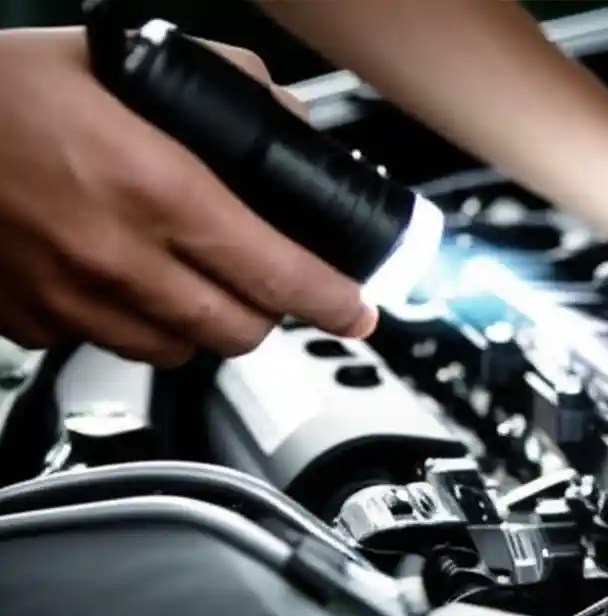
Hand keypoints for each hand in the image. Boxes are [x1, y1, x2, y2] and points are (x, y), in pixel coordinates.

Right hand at [0, 28, 376, 366]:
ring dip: (209, 327)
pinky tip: (136, 285)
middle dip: (275, 314)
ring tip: (207, 285)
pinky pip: (112, 348)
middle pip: (239, 329)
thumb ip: (225, 88)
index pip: (276, 271)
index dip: (333, 301)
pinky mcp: (33, 324)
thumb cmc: (2, 91)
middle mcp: (116, 256)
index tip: (360, 311)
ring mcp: (70, 299)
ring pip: (180, 352)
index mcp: (154, 187)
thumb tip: (289, 127)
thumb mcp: (124, 61)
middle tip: (282, 290)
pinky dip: (142, 329)